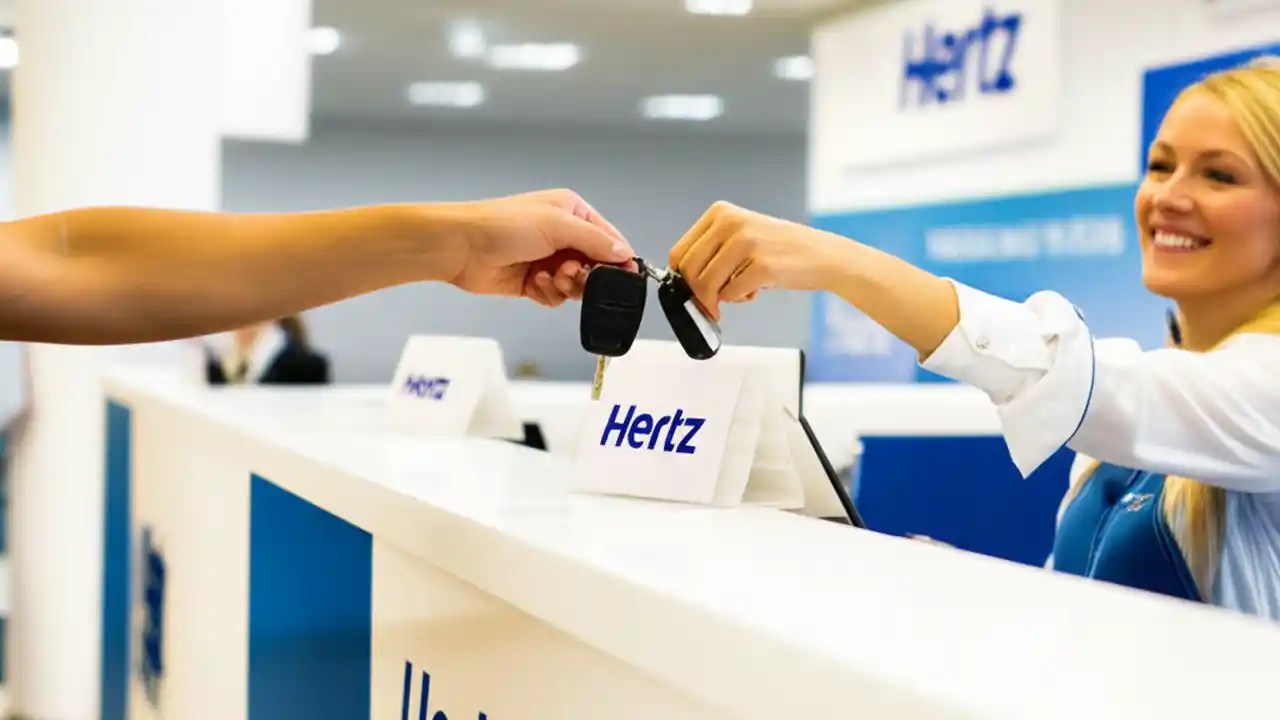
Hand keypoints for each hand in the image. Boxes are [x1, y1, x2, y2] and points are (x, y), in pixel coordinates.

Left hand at [451, 189, 635, 306]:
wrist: (461, 247)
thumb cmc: (500, 225)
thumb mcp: (556, 225)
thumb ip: (594, 240)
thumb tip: (625, 253)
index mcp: (571, 212)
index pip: (607, 238)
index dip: (618, 258)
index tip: (626, 275)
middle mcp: (561, 235)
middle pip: (595, 266)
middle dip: (587, 275)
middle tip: (573, 273)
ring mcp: (547, 259)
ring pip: (576, 285)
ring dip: (566, 286)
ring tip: (550, 277)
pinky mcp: (534, 282)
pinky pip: (556, 297)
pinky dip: (548, 294)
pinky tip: (534, 283)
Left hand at [668, 201, 845, 319]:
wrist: (823, 255)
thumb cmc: (781, 249)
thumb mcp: (741, 236)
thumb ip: (711, 252)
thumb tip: (682, 282)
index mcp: (721, 213)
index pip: (679, 253)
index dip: (682, 279)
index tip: (691, 292)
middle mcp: (731, 223)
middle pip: (689, 270)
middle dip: (696, 294)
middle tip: (710, 305)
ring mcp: (747, 243)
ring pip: (706, 284)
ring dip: (718, 299)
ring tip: (739, 292)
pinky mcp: (762, 265)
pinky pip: (730, 294)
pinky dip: (740, 298)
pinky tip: (756, 288)